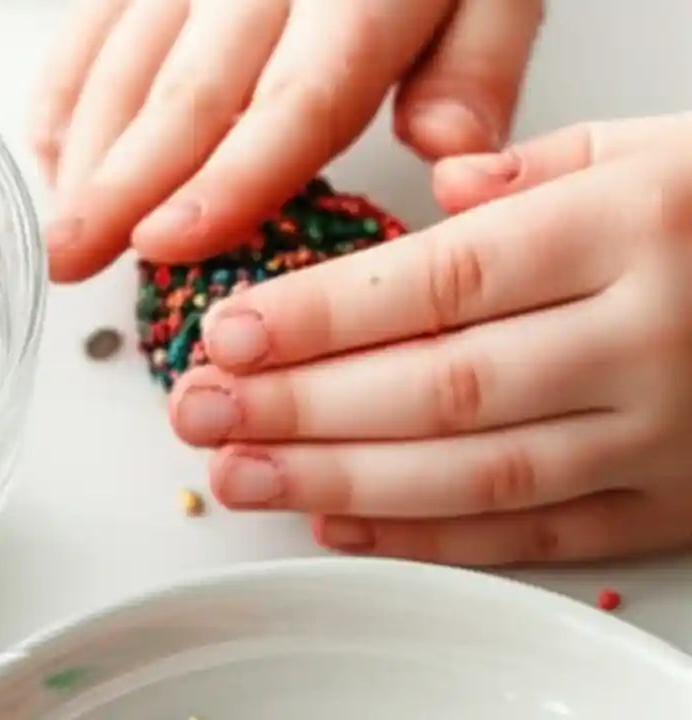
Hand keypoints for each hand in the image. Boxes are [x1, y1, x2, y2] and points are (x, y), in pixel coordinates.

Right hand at [31, 0, 543, 282]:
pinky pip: (91, 24)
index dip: (227, 180)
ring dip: (85, 154)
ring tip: (64, 233)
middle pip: (186, 93)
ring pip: (125, 62)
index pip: (291, 101)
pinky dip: (63, 92)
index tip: (170, 245)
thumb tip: (449, 153)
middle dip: (121, 187)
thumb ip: (477, 66)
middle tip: (73, 260)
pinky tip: (51, 157)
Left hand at [168, 114, 691, 565]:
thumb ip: (540, 165)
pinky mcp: (676, 506)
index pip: (444, 281)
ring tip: (240, 476)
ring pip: (477, 475)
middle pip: (440, 387)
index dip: (322, 317)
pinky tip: (339, 524)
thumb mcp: (661, 148)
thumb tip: (438, 192)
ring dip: (339, 480)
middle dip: (299, 407)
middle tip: (199, 415)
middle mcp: (651, 337)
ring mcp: (667, 436)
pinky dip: (429, 540)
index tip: (229, 334)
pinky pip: (539, 534)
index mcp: (637, 227)